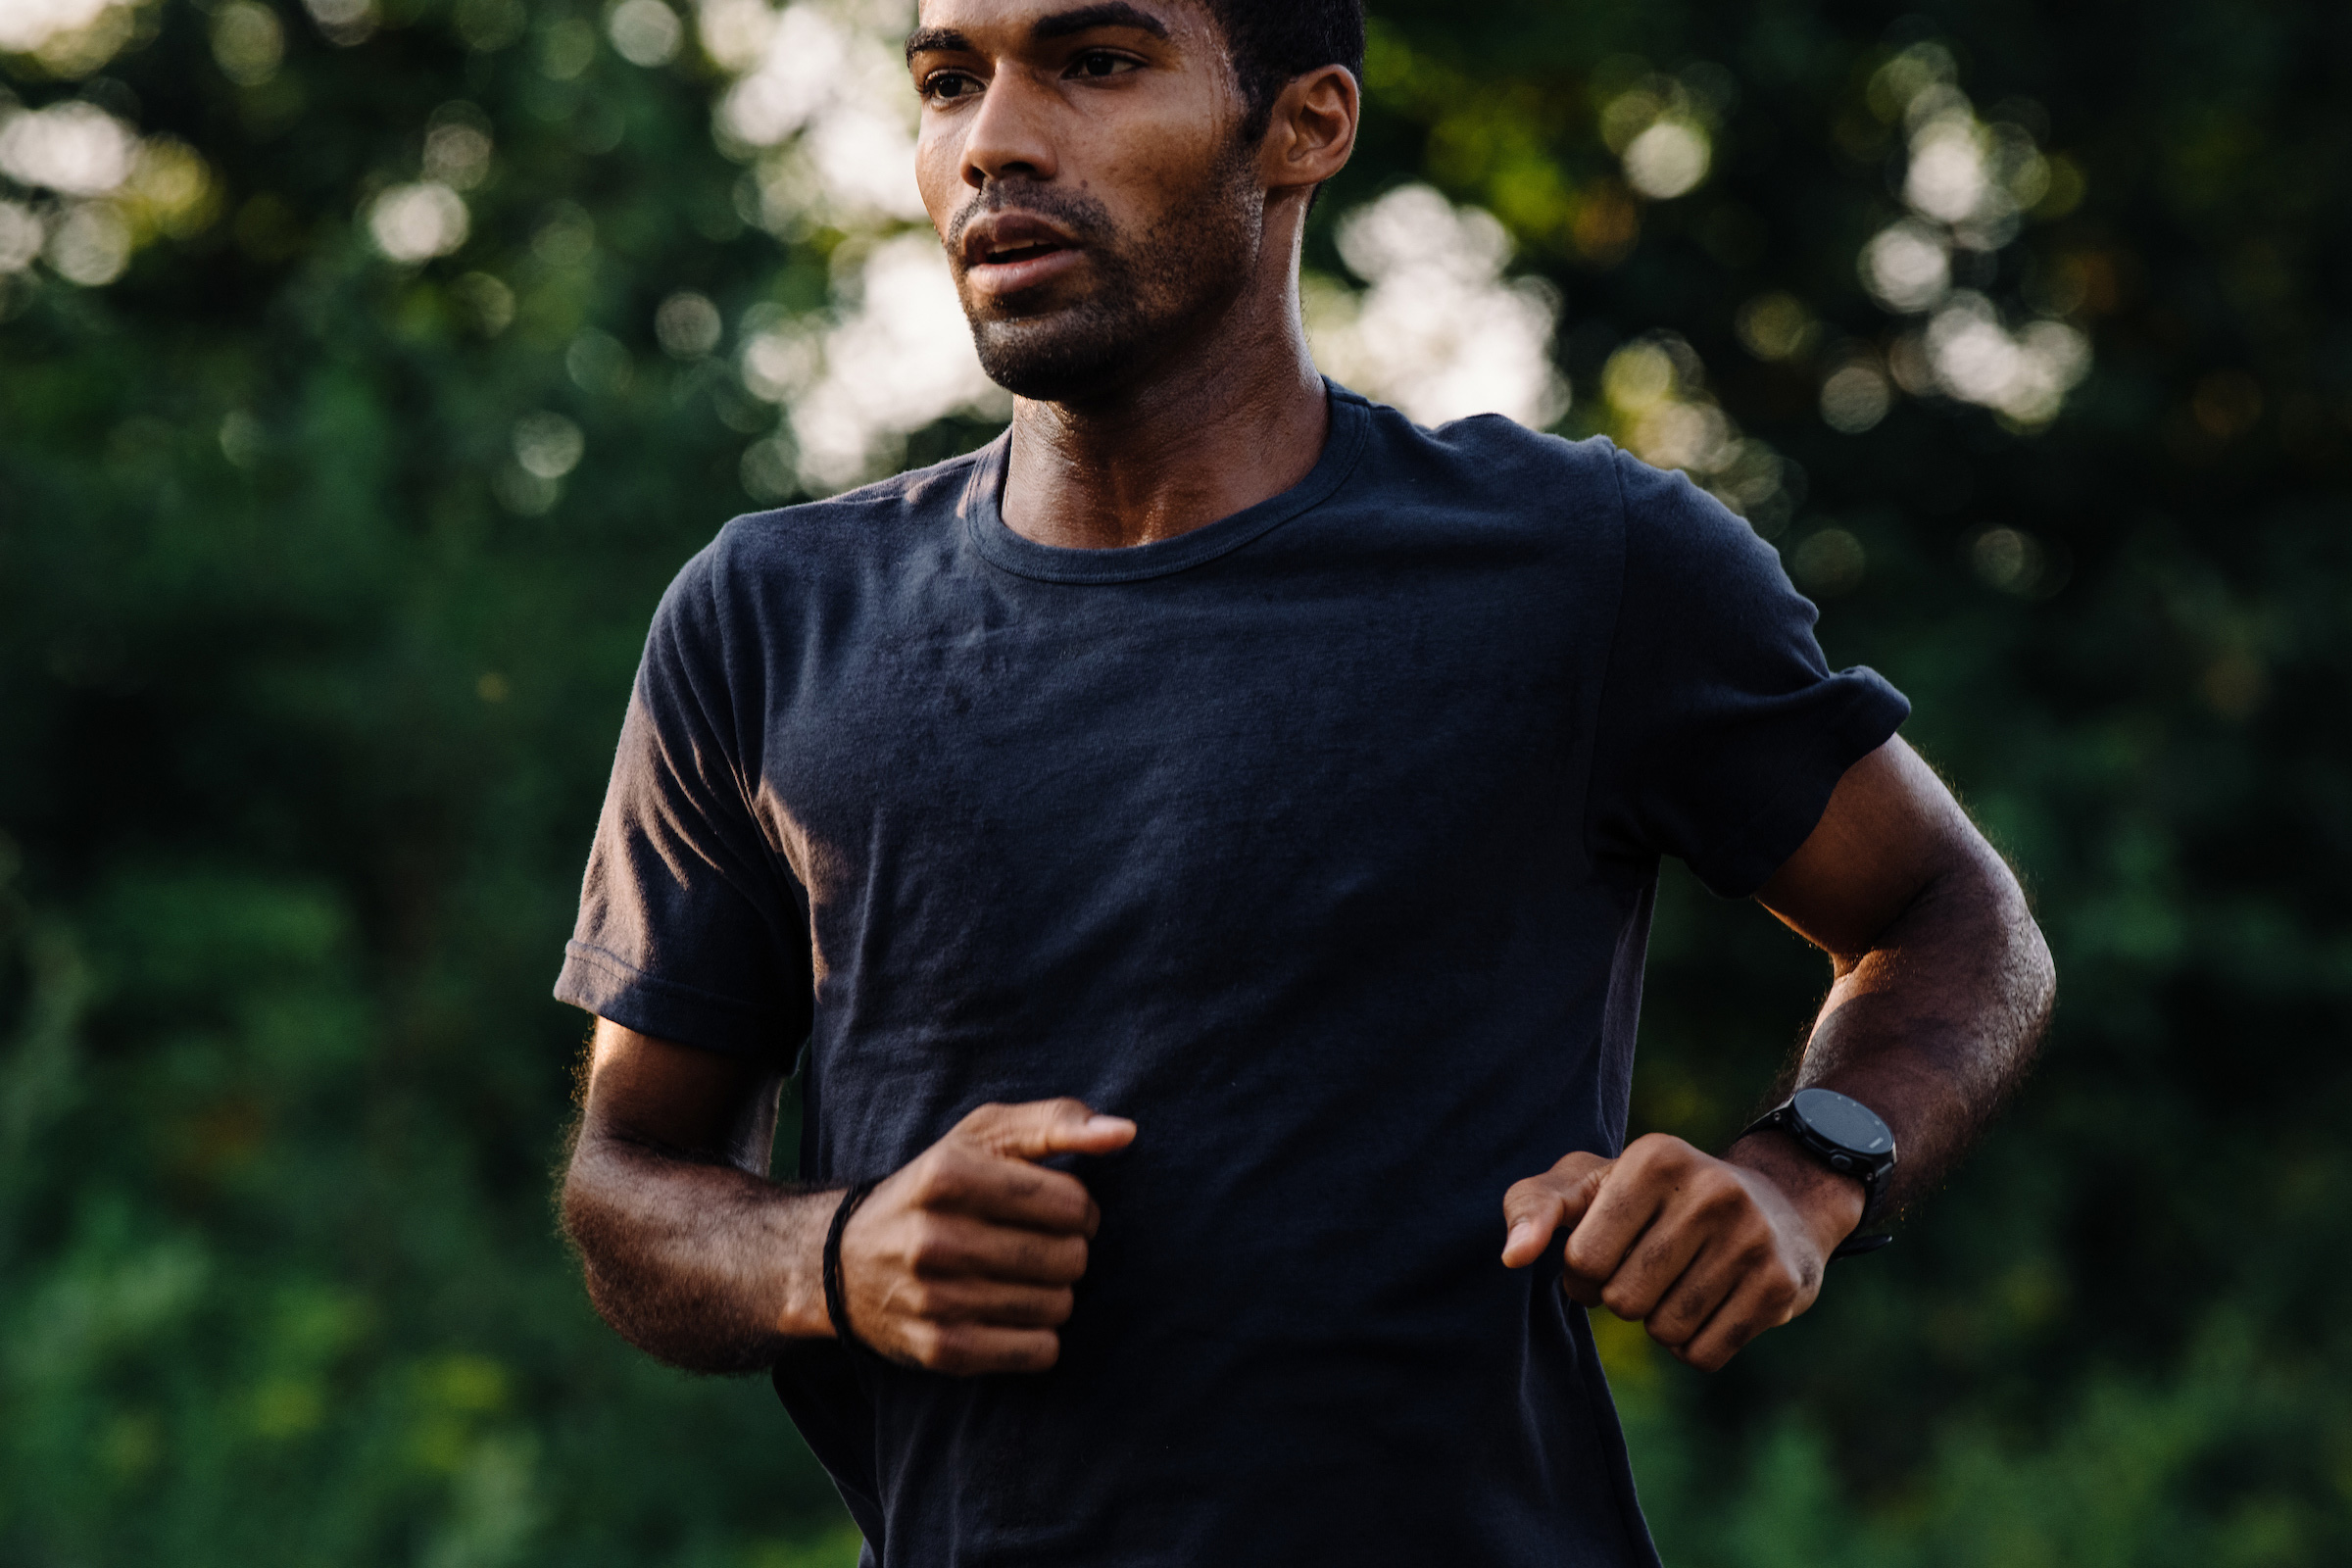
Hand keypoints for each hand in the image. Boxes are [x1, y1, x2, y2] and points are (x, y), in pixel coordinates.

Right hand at [836, 1098, 1135, 1375]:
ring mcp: (934, 1298)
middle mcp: (934, 1237)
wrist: (843, 1263)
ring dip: (1055, 1293)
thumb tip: (1124, 1133)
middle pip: (1069, 1258)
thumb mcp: (983, 1136)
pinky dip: (1039, 1336)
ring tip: (1023, 1277)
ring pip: (1058, 1306)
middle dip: (1069, 1251)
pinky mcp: (940, 1349)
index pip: (1071, 1203)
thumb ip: (1056, 1122)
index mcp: (947, 1174)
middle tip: (1040, 1245)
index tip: (1058, 1210)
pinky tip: (1013, 1314)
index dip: (1080, 1208)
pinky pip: (1038, 1352)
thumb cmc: (934, 1188)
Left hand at [1498, 1132, 1861, 1370]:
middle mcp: (1710, 1191)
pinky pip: (1704, 1355)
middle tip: (1649, 1269)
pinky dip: (1694, 1346)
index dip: (1583, 1273)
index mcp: (1654, 1158)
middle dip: (1623, 1297)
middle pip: (1623, 1300)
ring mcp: (1752, 1237)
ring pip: (1664, 1331)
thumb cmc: (1655, 1198)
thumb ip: (1534, 1206)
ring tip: (1681, 1283)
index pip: (1583, 1259)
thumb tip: (1513, 1256)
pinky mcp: (1781, 1285)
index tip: (1607, 1252)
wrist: (1777, 1203)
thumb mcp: (1590, 1184)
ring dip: (1659, 1323)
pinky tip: (1711, 1306)